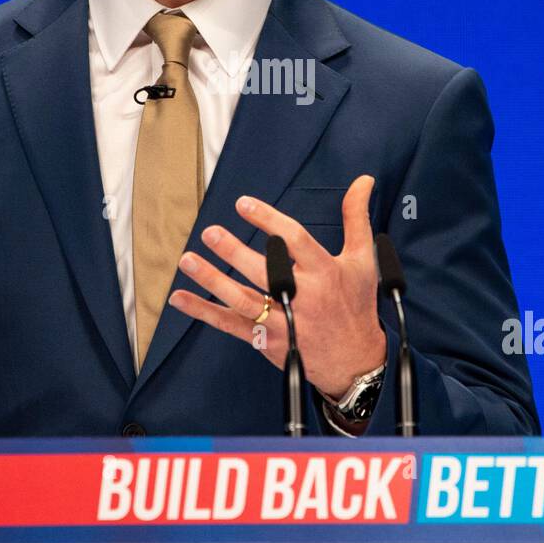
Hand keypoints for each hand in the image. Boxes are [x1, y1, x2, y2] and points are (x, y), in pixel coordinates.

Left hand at [168, 174, 386, 398]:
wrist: (355, 361)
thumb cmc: (356, 304)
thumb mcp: (363, 259)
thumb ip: (356, 218)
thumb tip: (363, 180)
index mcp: (325, 272)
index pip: (295, 241)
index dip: (269, 220)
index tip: (243, 203)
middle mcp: (303, 297)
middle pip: (264, 272)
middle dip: (235, 253)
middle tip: (210, 233)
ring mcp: (284, 322)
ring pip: (244, 300)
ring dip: (213, 281)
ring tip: (188, 260)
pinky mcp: (268, 341)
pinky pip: (231, 325)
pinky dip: (204, 312)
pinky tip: (180, 298)